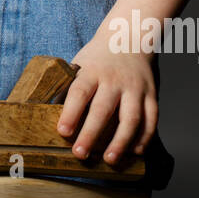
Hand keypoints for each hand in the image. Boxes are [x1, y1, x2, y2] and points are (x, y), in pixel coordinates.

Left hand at [56, 34, 158, 163]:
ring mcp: (134, 87)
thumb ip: (67, 89)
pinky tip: (136, 151)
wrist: (128, 37)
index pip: (79, 92)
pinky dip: (145, 136)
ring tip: (110, 160)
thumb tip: (46, 114)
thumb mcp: (78, 66)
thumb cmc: (97, 59)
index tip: (63, 132)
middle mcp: (114, 80)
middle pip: (103, 109)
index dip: (71, 113)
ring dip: (121, 141)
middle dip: (91, 133)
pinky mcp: (151, 94)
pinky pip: (151, 118)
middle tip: (80, 153)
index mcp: (92, 71)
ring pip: (131, 117)